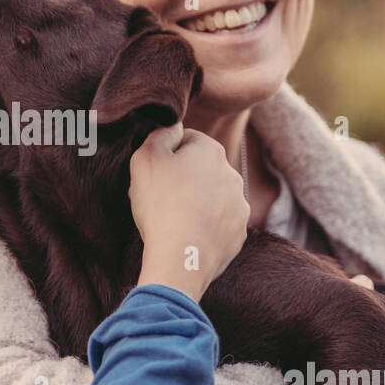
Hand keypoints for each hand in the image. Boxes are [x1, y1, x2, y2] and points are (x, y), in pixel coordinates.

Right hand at [132, 123, 248, 302]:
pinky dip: (205, 227)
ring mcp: (239, 206)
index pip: (187, 140)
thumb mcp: (145, 157)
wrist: (181, 256)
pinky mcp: (238, 234)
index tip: (154, 172)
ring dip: (197, 203)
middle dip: (183, 179)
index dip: (166, 154)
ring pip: (212, 197)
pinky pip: (218, 224)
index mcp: (211, 151)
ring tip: (172, 220)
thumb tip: (172, 128)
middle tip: (159, 197)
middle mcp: (232, 175)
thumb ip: (160, 134)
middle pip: (201, 170)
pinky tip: (187, 236)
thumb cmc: (161, 204)